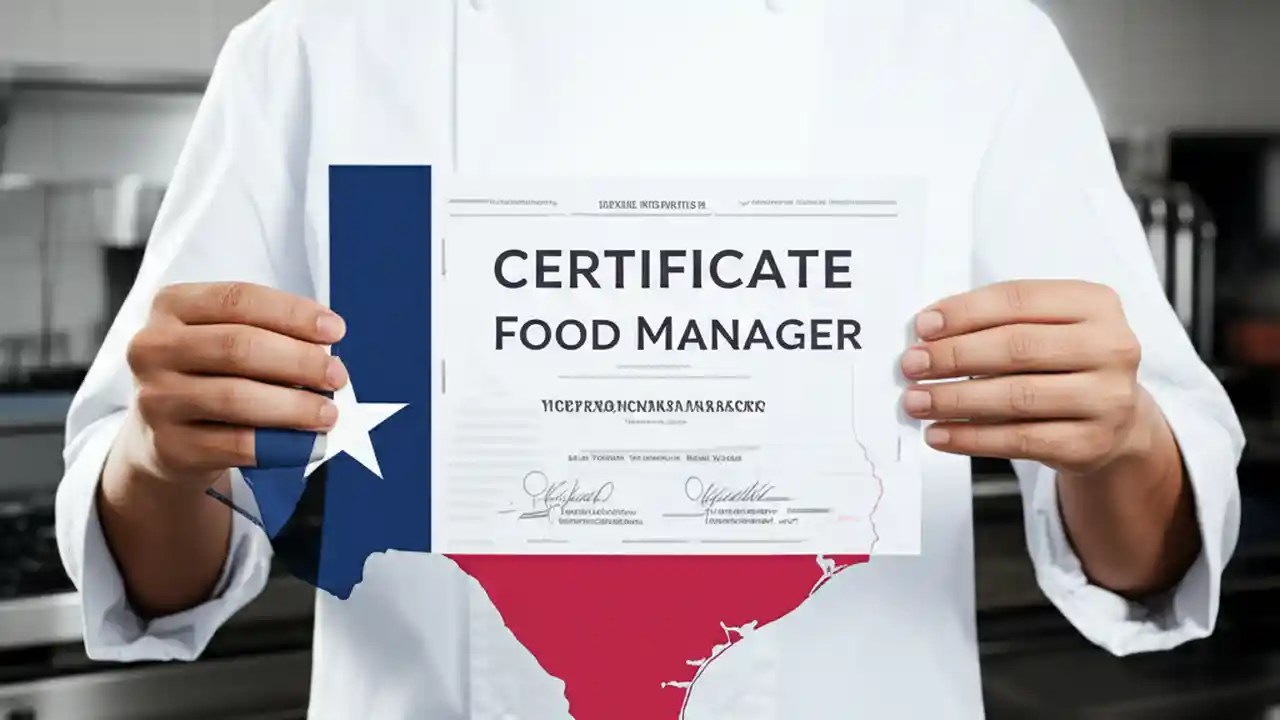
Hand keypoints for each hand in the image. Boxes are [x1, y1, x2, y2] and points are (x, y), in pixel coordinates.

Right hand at [117, 282, 348, 489]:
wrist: (163, 440)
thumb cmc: (209, 376)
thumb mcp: (223, 339)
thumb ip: (265, 333)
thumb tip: (324, 351)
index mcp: (170, 306)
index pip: (238, 299)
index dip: (292, 313)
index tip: (335, 330)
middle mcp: (153, 348)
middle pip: (238, 346)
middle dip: (299, 361)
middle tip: (337, 376)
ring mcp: (155, 399)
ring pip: (236, 397)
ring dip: (294, 405)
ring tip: (328, 412)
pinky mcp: (169, 446)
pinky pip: (236, 444)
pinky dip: (281, 444)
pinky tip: (309, 442)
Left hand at [901, 280, 1152, 475]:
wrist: (1115, 420)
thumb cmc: (1065, 364)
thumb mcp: (1045, 327)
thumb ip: (996, 321)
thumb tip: (930, 331)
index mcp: (1095, 304)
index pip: (1019, 299)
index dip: (965, 312)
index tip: (924, 326)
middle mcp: (1111, 348)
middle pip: (1017, 347)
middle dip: (954, 356)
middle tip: (913, 364)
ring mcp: (1106, 399)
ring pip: (1016, 397)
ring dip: (954, 399)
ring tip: (917, 400)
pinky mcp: (1090, 443)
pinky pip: (1018, 440)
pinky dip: (970, 438)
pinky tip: (940, 433)